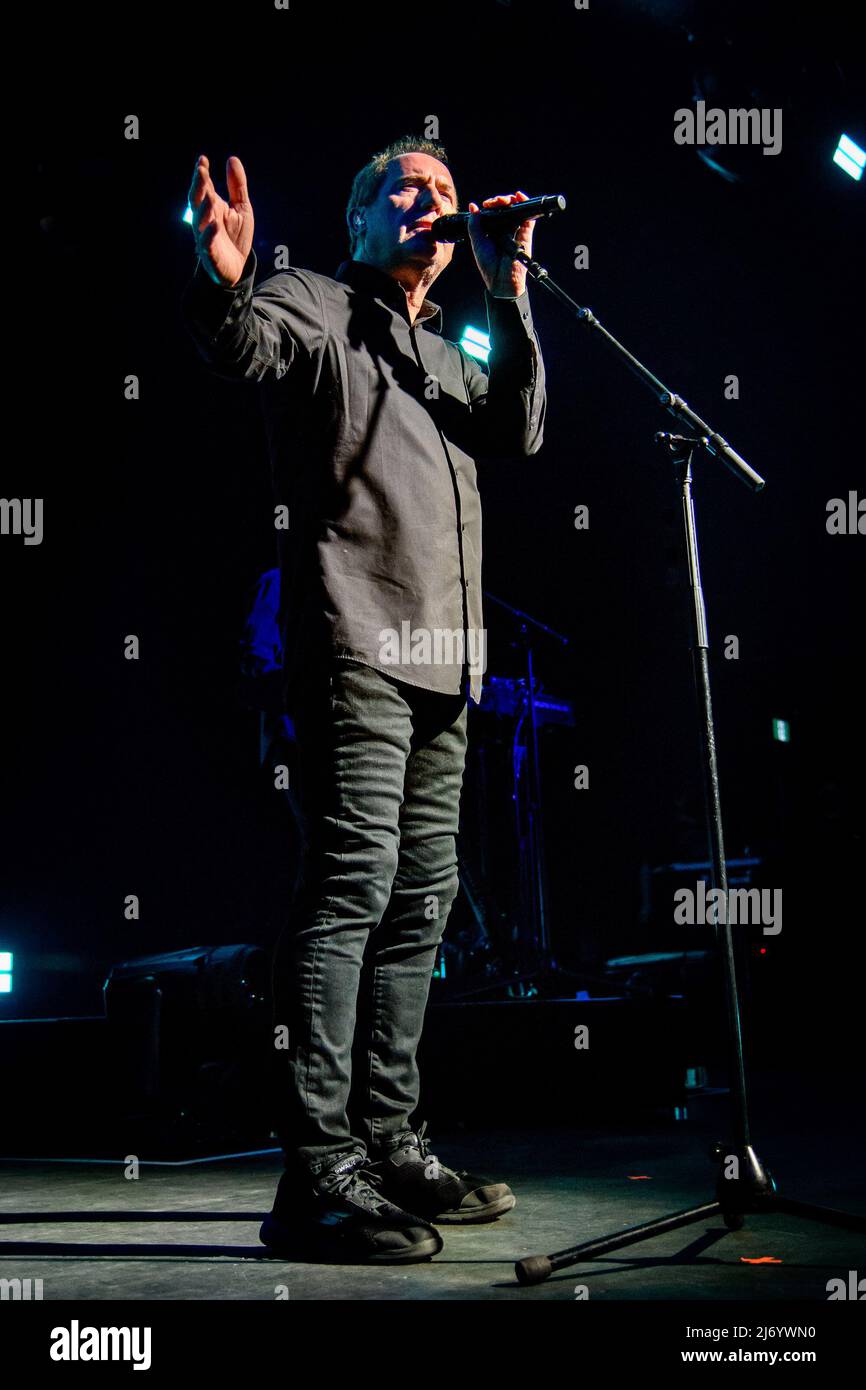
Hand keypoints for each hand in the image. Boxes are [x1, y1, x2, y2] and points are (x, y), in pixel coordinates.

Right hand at [187, 154, 254, 287]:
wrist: (237, 267)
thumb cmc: (236, 235)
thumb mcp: (241, 208)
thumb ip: (237, 186)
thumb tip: (232, 159)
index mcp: (212, 207)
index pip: (204, 188)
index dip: (202, 175)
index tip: (203, 160)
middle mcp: (205, 220)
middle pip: (198, 201)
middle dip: (199, 187)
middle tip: (202, 172)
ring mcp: (206, 237)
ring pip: (200, 222)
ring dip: (204, 209)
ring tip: (209, 196)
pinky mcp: (211, 255)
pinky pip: (207, 244)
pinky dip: (209, 235)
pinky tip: (214, 226)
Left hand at [467, 190, 535, 297]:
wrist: (500, 279)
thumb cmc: (488, 265)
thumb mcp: (477, 242)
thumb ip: (474, 225)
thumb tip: (473, 207)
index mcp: (494, 231)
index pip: (495, 212)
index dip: (492, 205)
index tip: (486, 204)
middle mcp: (506, 229)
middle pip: (506, 208)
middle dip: (500, 201)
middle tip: (493, 202)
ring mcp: (516, 231)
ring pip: (516, 210)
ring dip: (510, 200)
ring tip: (503, 200)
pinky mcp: (525, 234)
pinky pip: (528, 217)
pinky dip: (524, 204)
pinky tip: (519, 197)